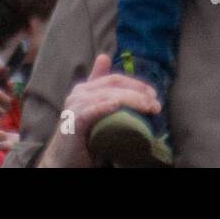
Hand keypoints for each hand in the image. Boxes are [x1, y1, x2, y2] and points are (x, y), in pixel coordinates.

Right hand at [37, 53, 159, 167]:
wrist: (63, 159)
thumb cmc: (84, 136)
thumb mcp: (98, 113)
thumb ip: (106, 93)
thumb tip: (106, 59)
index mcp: (86, 89)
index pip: (115, 79)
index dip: (136, 83)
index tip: (154, 94)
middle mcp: (78, 94)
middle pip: (113, 85)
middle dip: (138, 93)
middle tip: (156, 105)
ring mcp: (74, 107)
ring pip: (105, 96)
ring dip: (129, 100)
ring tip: (146, 108)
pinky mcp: (72, 123)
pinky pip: (89, 111)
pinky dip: (103, 107)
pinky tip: (116, 106)